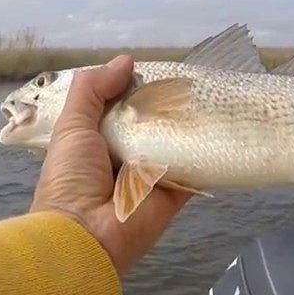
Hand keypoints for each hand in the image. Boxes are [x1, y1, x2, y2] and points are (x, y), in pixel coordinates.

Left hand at [29, 55, 191, 276]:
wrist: (86, 233)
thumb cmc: (72, 177)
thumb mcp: (72, 125)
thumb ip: (92, 90)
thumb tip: (126, 61)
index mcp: (96, 143)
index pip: (120, 110)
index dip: (134, 90)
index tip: (153, 70)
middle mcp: (125, 157)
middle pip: (151, 124)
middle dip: (166, 104)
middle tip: (189, 78)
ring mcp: (151, 175)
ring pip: (175, 143)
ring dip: (189, 124)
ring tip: (209, 94)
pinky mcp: (175, 192)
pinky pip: (195, 168)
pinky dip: (206, 152)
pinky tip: (221, 126)